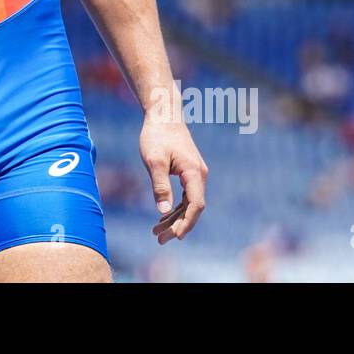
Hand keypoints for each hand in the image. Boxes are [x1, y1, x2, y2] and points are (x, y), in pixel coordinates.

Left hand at [139, 113, 207, 243]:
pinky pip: (185, 196)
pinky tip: (163, 216)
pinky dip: (175, 207)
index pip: (196, 204)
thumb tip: (163, 210)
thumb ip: (160, 185)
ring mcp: (195, 174)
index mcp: (194, 172)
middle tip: (159, 239)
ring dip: (174, 219)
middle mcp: (199, 175)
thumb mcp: (154, 160)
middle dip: (178, 225)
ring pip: (188, 204)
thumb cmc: (157, 135)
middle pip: (193, 208)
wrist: (163, 114)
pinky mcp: (188, 172)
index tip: (176, 236)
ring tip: (156, 233)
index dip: (187, 222)